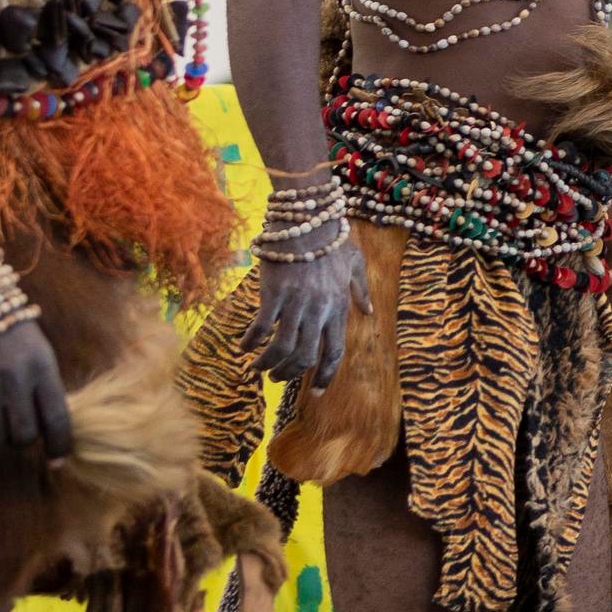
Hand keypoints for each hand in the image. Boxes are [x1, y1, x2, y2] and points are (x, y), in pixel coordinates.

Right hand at [0, 318, 74, 457]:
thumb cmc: (8, 328)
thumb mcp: (38, 349)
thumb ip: (46, 386)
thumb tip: (52, 431)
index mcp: (41, 365)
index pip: (57, 419)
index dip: (60, 445)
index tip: (58, 459)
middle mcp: (12, 377)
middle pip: (24, 434)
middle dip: (25, 439)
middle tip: (22, 430)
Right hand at [250, 238, 370, 391]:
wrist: (307, 217)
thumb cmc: (329, 238)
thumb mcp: (354, 263)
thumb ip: (361, 289)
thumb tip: (368, 311)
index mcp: (339, 308)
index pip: (334, 352)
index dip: (326, 376)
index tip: (315, 393)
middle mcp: (320, 311)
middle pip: (305, 357)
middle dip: (289, 374)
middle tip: (276, 377)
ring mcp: (297, 303)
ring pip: (282, 348)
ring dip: (267, 363)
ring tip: (257, 368)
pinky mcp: (275, 294)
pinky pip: (262, 328)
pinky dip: (251, 341)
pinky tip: (243, 346)